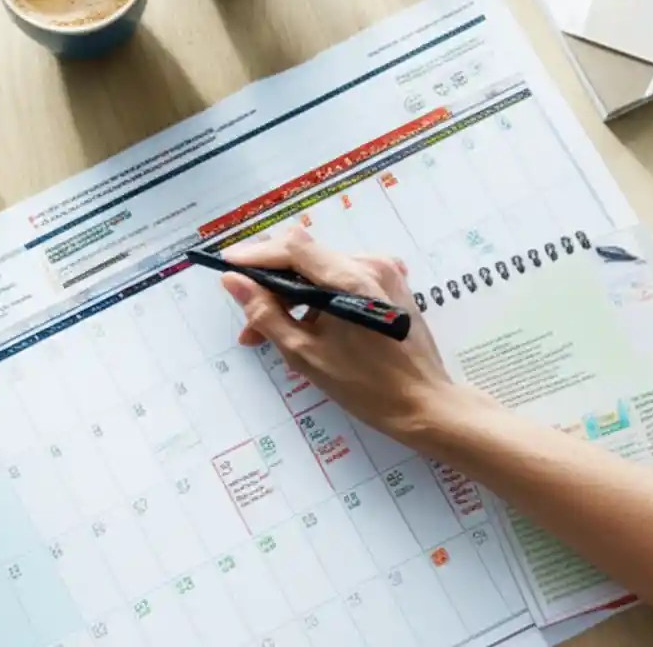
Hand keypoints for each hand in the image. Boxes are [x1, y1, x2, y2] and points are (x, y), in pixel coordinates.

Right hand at [220, 228, 487, 440]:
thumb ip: (265, 314)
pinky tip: (308, 326)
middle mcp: (370, 265)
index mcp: (351, 280)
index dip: (256, 254)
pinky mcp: (390, 283)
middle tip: (248, 321)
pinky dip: (318, 297)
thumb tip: (234, 282)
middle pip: (306, 256)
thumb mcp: (304, 354)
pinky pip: (341, 278)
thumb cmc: (366, 387)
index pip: (293, 247)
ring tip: (275, 333)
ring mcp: (384, 271)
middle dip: (271, 283)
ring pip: (321, 269)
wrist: (425, 405)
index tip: (227, 267)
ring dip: (293, 294)